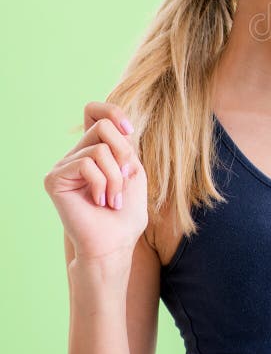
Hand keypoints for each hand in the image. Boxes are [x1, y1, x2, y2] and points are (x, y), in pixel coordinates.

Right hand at [43, 102, 147, 261]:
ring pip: (99, 148)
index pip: (93, 111)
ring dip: (116, 176)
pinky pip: (87, 163)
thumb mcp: (132, 169)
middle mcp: (76, 154)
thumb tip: (109, 123)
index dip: (112, 110)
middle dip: (124, 153)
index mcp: (95, 150)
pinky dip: (102, 183)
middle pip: (103, 125)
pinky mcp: (54, 178)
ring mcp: (64, 165)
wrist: (114, 242)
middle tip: (126, 178)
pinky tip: (99, 202)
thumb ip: (122, 143)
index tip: (129, 130)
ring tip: (113, 199)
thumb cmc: (126, 211)